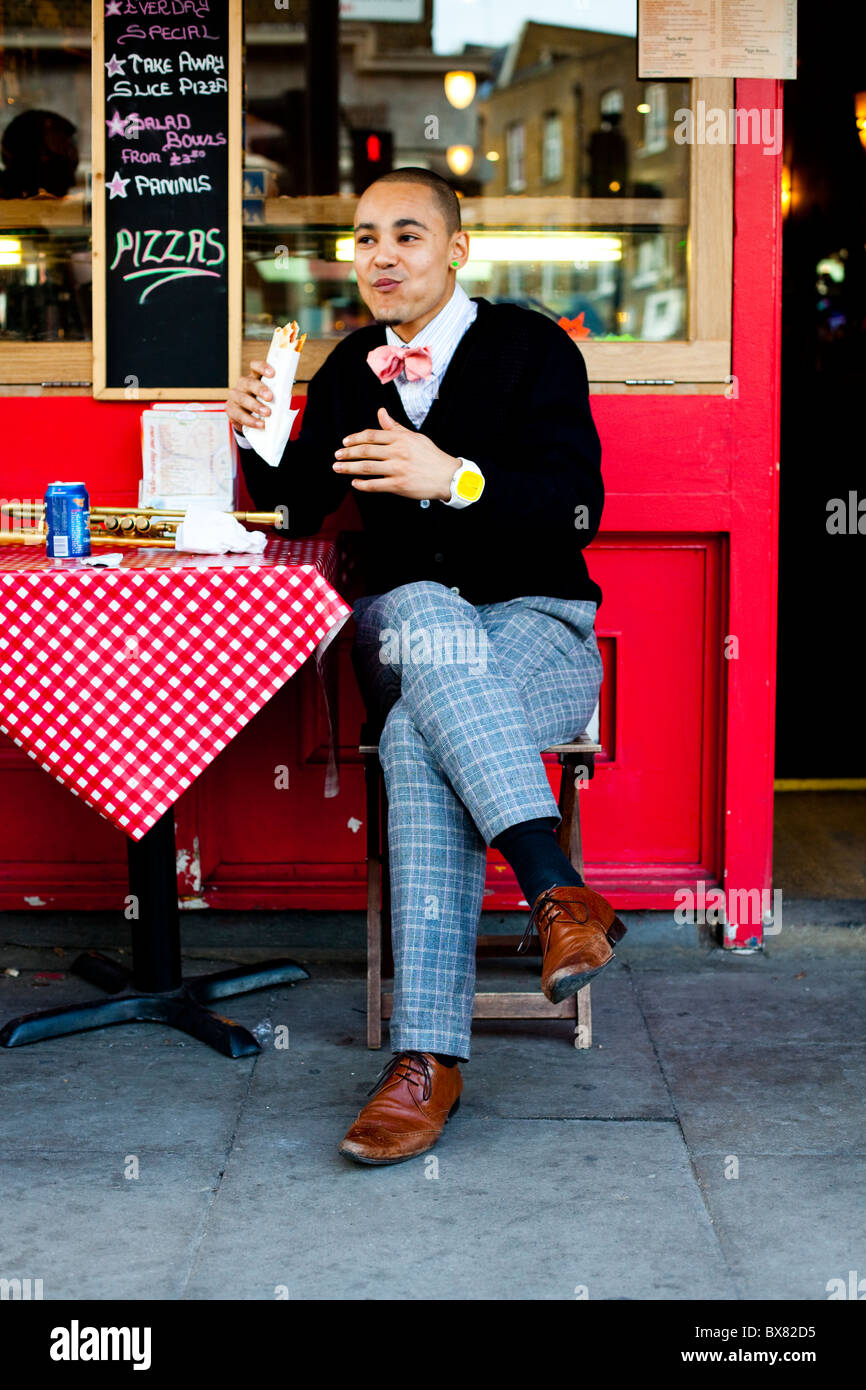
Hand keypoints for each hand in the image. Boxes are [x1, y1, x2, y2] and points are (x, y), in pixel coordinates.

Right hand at [225, 360, 274, 431]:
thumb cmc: (263, 405)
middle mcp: (242, 385)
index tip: (272, 373)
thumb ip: (276, 394)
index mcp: (254, 377)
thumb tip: (286, 397)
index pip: (255, 367)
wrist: (250, 421)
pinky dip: (251, 420)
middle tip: (270, 397)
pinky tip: (260, 424)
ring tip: (267, 413)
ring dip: (255, 406)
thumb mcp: (270, 397)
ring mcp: (234, 397)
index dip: (262, 367)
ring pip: (242, 398)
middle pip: (248, 383)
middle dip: (260, 389)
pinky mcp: (230, 410)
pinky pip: (239, 415)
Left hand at [333, 408, 457, 500]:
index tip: (345, 442)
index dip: (355, 438)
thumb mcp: (414, 437)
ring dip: (349, 468)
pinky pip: (375, 485)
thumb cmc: (431, 456)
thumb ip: (394, 427)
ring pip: (367, 467)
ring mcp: (398, 469)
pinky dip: (362, 484)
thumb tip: (380, 412)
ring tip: (338, 468)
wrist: (448, 477)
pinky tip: (354, 483)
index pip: (371, 435)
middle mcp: (398, 452)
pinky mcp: (399, 485)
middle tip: (336, 455)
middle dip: (347, 453)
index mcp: (400, 438)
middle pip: (365, 450)